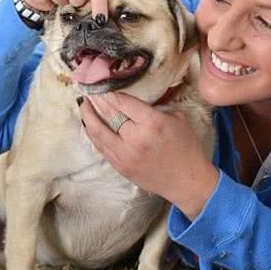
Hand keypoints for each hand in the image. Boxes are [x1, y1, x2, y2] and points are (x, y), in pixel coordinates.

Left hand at [79, 92, 218, 219]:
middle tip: (89, 91)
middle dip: (97, 101)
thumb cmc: (187, 149)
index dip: (111, 93)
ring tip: (83, 106)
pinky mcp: (121, 167)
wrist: (187, 182)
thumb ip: (157, 108)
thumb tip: (138, 101)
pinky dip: (93, 135)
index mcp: (153, 123)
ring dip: (88, 117)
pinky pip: (102, 148)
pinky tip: (89, 126)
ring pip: (98, 133)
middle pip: (109, 115)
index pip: (124, 103)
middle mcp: (136, 138)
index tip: (103, 86)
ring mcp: (125, 155)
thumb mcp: (178, 120)